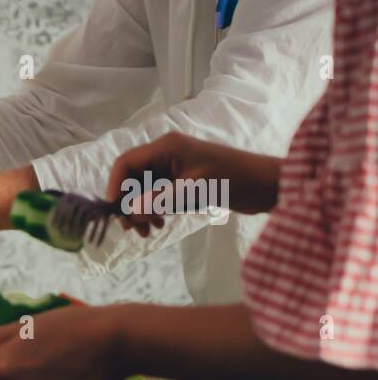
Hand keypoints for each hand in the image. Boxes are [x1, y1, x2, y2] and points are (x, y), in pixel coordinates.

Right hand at [105, 132, 283, 235]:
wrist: (264, 185)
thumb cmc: (231, 180)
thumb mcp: (191, 190)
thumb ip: (158, 200)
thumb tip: (129, 212)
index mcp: (166, 147)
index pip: (126, 163)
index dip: (115, 186)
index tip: (115, 211)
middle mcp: (165, 154)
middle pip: (131, 178)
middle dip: (128, 204)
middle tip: (133, 229)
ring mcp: (173, 168)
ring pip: (142, 190)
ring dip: (140, 211)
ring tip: (148, 232)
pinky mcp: (182, 181)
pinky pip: (156, 196)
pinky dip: (153, 211)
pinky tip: (159, 225)